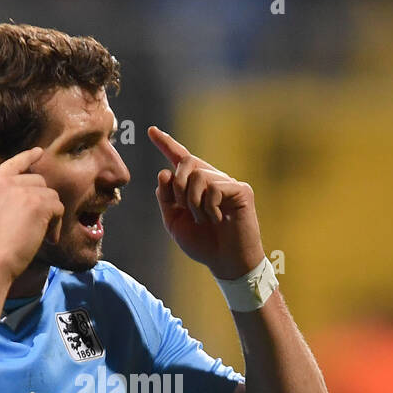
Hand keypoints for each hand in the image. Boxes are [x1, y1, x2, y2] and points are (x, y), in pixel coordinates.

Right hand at [0, 146, 64, 281]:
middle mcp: (4, 182)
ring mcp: (21, 190)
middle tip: (38, 227)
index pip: (13, 163)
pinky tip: (47, 239)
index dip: (28, 157)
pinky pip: (58, 207)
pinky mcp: (37, 202)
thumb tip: (32, 197)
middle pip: (38, 181)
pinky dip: (56, 225)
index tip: (39, 152)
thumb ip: (4, 199)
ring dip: (51, 216)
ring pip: (50, 195)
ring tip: (41, 236)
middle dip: (43, 203)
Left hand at [148, 126, 264, 279]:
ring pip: (199, 175)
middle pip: (186, 162)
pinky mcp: (241, 190)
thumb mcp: (174, 222)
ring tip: (202, 219)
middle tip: (183, 207)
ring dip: (193, 202)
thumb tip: (164, 172)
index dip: (166, 144)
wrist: (226, 262)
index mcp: (194, 186)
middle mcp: (211, 179)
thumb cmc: (203, 244)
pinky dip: (209, 207)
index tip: (151, 130)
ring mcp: (227, 183)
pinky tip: (217, 220)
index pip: (179, 159)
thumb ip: (166, 199)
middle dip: (178, 185)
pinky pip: (215, 187)